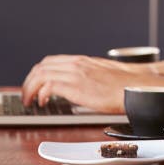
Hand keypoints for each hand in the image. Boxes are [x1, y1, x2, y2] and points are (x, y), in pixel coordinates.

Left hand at [21, 55, 155, 112]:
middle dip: (29, 81)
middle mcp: (76, 64)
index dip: (38, 73)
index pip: (50, 61)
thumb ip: (89, 77)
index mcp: (82, 61)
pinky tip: (43, 103)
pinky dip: (41, 94)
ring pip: (41, 75)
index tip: (35, 85)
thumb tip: (82, 87)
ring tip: (30, 101)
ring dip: (30, 88)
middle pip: (41, 67)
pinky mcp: (76, 86)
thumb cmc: (124, 86)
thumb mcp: (103, 75)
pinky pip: (49, 86)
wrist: (136, 88)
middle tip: (27, 95)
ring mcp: (76, 74)